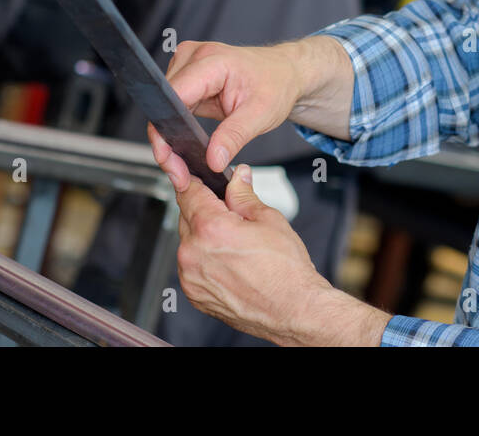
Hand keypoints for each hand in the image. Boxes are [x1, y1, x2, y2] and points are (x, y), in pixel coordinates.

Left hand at [147, 136, 388, 346]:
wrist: (294, 310)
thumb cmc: (286, 271)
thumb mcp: (269, 219)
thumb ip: (244, 195)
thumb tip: (238, 177)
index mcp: (211, 228)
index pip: (189, 191)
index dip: (189, 177)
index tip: (183, 168)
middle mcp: (193, 253)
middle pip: (187, 215)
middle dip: (204, 209)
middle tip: (231, 214)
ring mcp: (191, 277)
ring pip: (188, 241)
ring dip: (203, 235)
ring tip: (234, 244)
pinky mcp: (194, 294)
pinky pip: (191, 265)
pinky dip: (203, 258)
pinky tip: (228, 261)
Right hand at [165, 37, 354, 173]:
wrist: (284, 73)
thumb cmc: (277, 84)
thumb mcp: (262, 114)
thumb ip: (234, 136)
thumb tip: (212, 159)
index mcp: (213, 60)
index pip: (174, 94)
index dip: (166, 128)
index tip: (169, 157)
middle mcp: (195, 56)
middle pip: (163, 101)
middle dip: (166, 138)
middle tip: (179, 169)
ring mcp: (189, 63)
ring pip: (163, 105)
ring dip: (169, 133)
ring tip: (185, 158)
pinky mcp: (188, 75)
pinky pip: (171, 104)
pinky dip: (176, 125)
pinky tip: (188, 139)